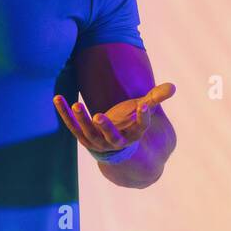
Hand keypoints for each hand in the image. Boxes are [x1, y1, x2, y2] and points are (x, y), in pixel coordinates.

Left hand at [53, 82, 175, 153]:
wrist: (111, 144)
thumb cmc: (128, 122)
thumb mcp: (142, 109)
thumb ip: (155, 98)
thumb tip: (173, 87)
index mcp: (133, 134)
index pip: (140, 128)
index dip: (143, 118)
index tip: (144, 106)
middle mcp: (115, 141)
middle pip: (111, 137)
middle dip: (106, 127)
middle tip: (99, 116)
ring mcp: (97, 141)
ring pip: (88, 133)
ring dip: (82, 119)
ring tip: (77, 105)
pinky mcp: (82, 136)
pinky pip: (72, 125)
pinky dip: (64, 113)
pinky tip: (57, 98)